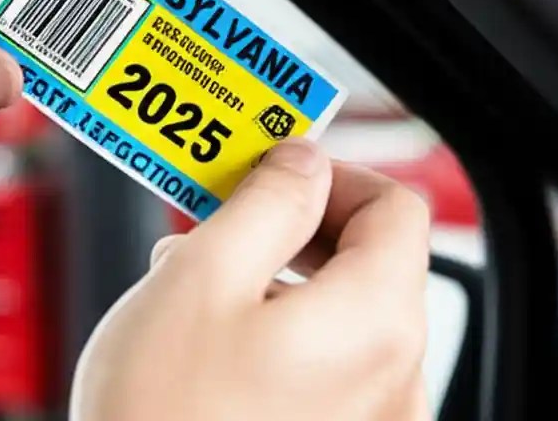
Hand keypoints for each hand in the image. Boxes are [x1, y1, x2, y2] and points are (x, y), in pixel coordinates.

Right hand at [70, 139, 431, 420]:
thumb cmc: (159, 416)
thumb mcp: (203, 276)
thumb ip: (268, 202)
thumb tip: (303, 161)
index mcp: (373, 324)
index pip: (397, 208)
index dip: (334, 173)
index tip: (276, 171)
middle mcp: (393, 381)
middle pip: (377, 263)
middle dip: (300, 228)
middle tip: (226, 221)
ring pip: (348, 317)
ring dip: (285, 280)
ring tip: (203, 285)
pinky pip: (333, 371)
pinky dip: (286, 337)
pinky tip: (218, 343)